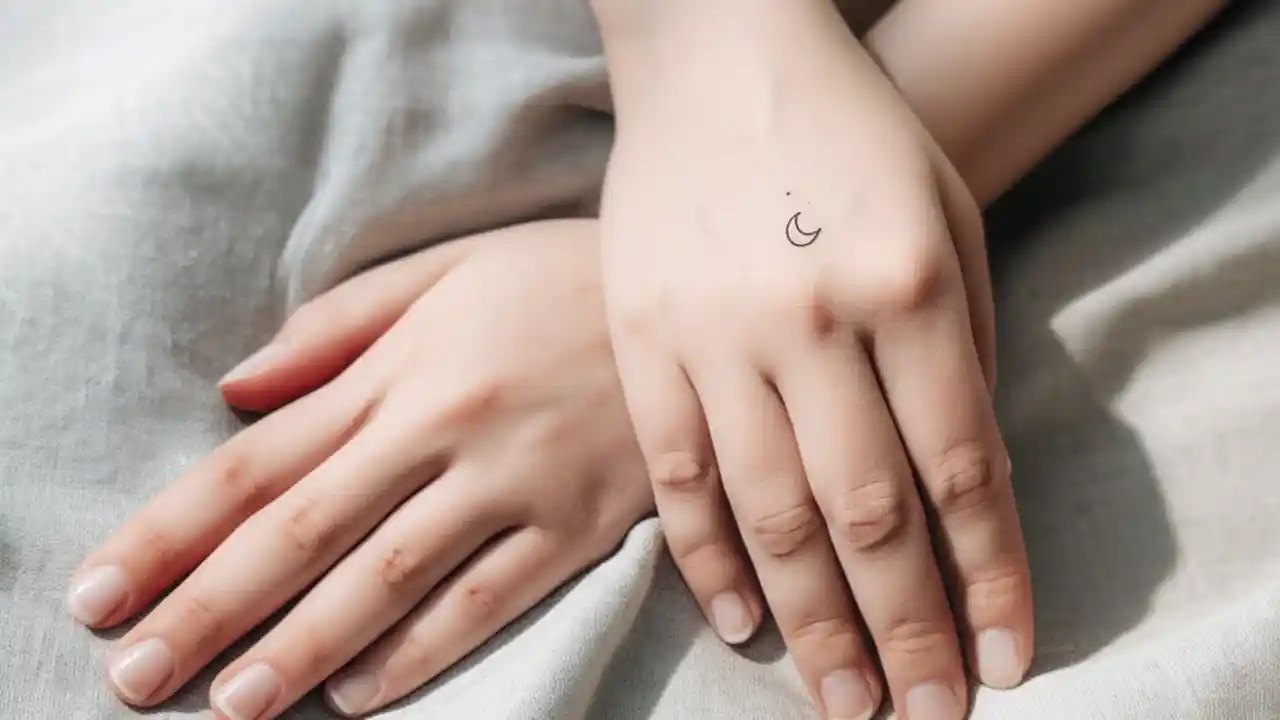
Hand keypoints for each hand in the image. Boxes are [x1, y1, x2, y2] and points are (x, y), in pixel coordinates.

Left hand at [66, 220, 652, 718]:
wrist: (696, 297)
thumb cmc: (557, 277)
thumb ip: (337, 324)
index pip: (262, 457)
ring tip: (231, 705)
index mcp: (402, 365)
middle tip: (136, 677)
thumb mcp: (446, 270)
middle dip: (211, 607)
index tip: (104, 588)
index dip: (174, 528)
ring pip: (390, 577)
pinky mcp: (581, 524)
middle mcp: (446, 428)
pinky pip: (492, 599)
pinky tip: (363, 696)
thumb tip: (235, 388)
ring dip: (303, 647)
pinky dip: (424, 652)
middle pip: (305, 529)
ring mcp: (516, 481)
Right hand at [594, 2, 1031, 718]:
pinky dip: (709, 557)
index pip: (960, 471)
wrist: (716, 55)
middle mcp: (812, 319)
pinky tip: (740, 622)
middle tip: (924, 715)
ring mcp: (713, 332)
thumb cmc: (851, 132)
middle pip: (867, 515)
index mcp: (906, 282)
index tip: (1001, 664)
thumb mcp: (947, 214)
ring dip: (812, 623)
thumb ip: (962, 348)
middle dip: (906, 630)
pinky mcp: (640, 337)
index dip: (986, 581)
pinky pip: (674, 472)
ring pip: (768, 511)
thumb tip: (962, 483)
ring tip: (844, 702)